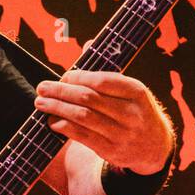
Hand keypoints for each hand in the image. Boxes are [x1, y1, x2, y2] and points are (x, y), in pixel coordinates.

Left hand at [34, 70, 173, 174]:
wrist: (154, 148)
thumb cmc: (134, 111)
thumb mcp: (130, 91)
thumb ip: (107, 72)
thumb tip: (87, 44)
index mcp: (136, 92)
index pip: (102, 81)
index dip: (78, 78)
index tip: (64, 77)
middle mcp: (131, 113)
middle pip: (88, 98)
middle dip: (61, 91)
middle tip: (42, 87)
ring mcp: (121, 134)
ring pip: (82, 117)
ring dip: (57, 108)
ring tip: (41, 103)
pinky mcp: (111, 151)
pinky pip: (82, 136)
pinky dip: (63, 126)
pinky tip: (52, 121)